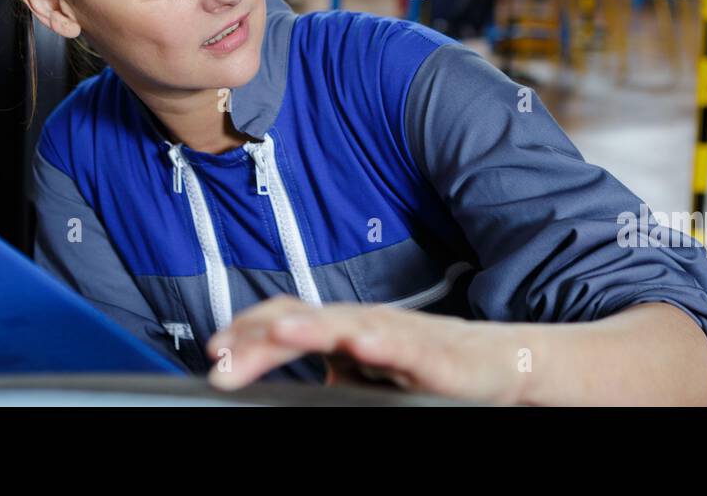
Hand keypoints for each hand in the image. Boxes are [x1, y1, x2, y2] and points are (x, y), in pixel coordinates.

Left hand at [205, 296, 527, 403]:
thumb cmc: (425, 365)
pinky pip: (400, 345)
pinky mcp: (429, 354)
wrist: (493, 363)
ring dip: (308, 327)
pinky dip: (377, 341)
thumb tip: (275, 388)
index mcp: (342, 329)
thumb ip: (325, 373)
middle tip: (221, 354)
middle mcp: (363, 324)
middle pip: (304, 320)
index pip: (286, 319)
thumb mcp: (363, 371)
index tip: (213, 351)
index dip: (247, 330)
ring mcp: (395, 334)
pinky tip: (355, 344)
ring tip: (276, 333)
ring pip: (345, 324)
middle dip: (260, 335)